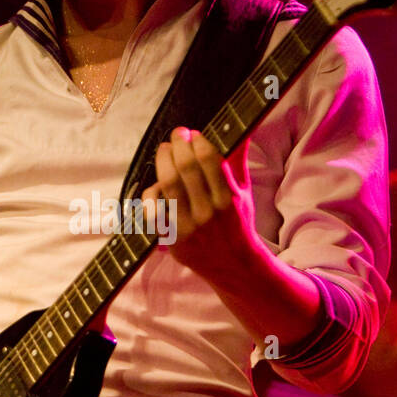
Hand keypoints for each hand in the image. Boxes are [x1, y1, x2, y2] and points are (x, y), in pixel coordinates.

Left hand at [141, 127, 254, 277]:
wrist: (234, 265)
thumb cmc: (238, 223)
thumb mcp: (244, 193)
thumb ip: (238, 162)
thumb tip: (240, 131)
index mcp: (228, 198)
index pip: (209, 159)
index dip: (197, 140)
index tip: (193, 134)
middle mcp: (208, 212)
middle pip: (185, 167)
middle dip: (177, 144)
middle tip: (176, 136)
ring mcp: (189, 226)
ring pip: (167, 184)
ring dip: (162, 160)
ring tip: (165, 150)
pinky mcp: (173, 239)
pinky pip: (153, 210)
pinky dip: (152, 193)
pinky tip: (157, 185)